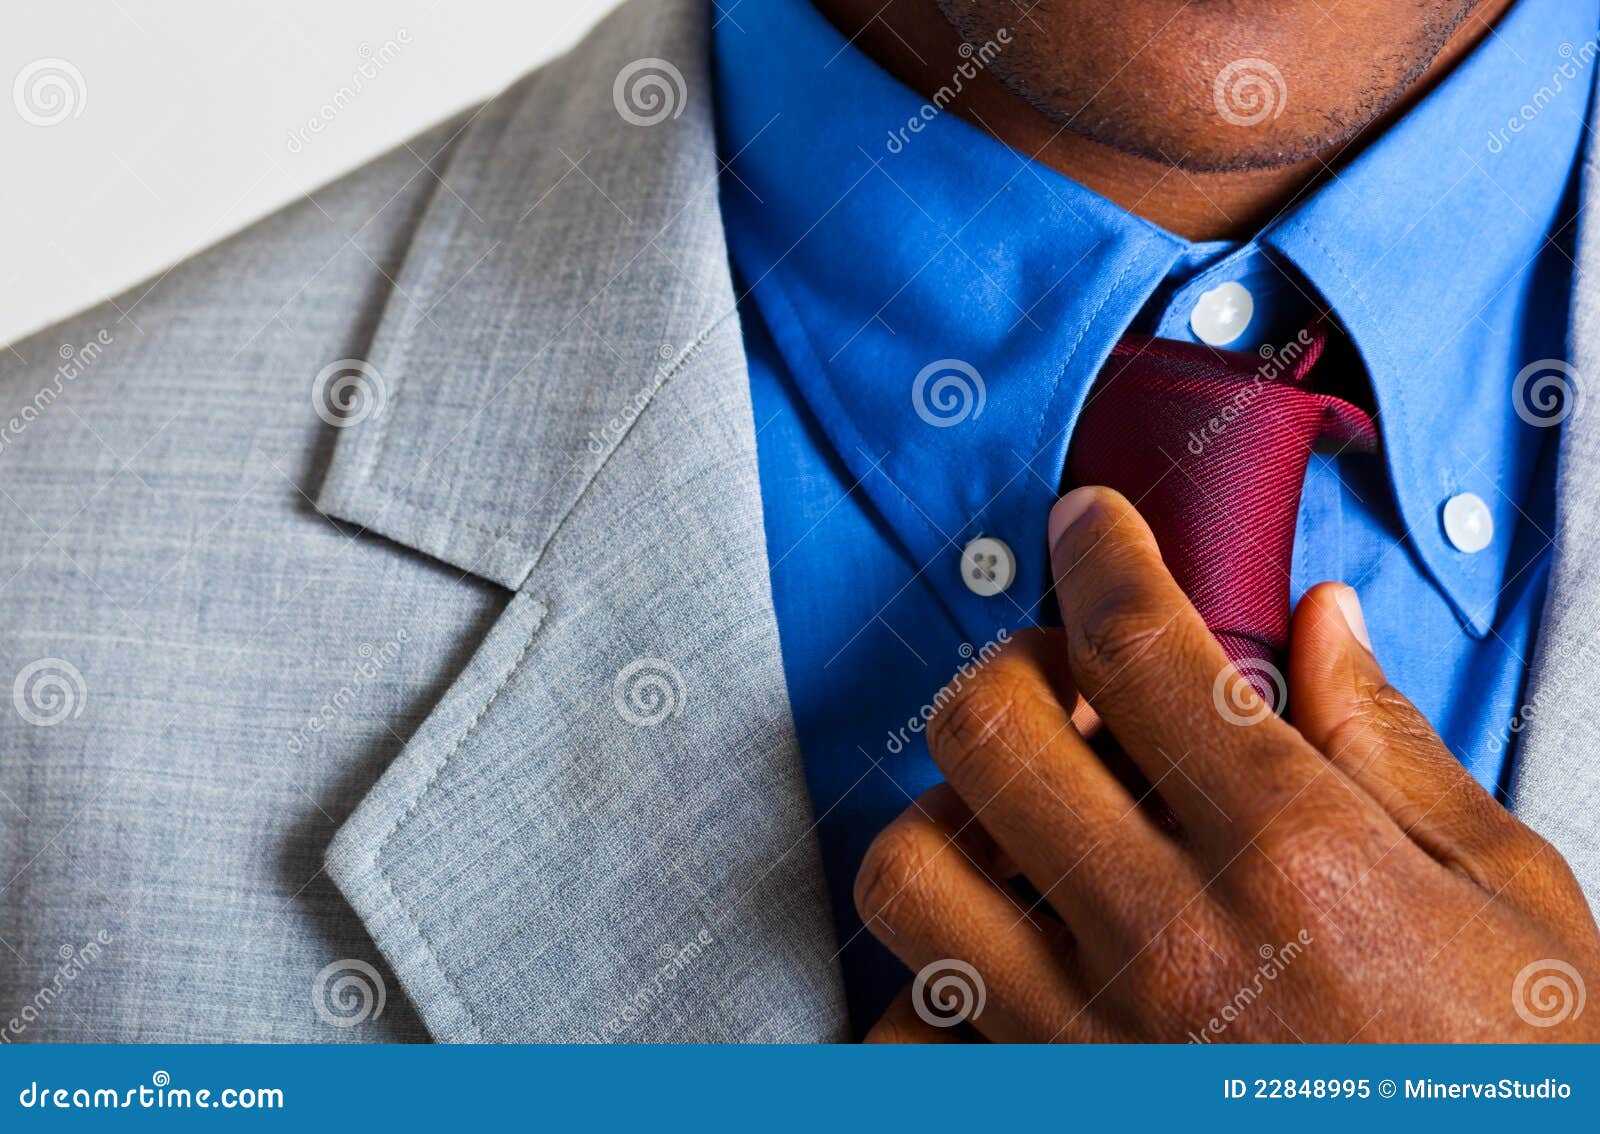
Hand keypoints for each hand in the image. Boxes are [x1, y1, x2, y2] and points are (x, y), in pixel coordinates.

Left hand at [856, 486, 1599, 1042]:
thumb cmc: (1518, 1082)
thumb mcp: (1510, 897)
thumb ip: (1394, 747)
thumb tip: (1321, 626)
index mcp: (1294, 856)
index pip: (1140, 643)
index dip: (1098, 550)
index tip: (1089, 525)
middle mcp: (1169, 939)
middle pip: (984, 731)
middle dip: (1009, 670)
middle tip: (1065, 685)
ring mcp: (1089, 1040)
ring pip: (910, 870)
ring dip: (948, 816)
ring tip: (1023, 823)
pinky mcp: (1049, 1108)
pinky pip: (913, 1026)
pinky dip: (929, 979)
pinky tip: (1004, 958)